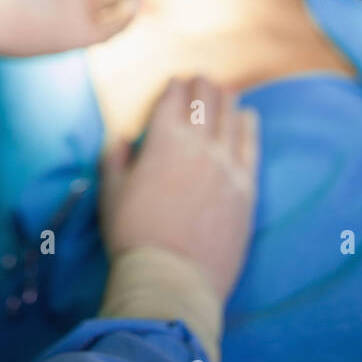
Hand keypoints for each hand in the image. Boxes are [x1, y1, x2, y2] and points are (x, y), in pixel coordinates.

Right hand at [100, 76, 258, 303]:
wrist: (172, 279)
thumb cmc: (134, 236)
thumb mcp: (111, 193)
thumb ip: (115, 158)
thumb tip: (122, 138)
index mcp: (163, 140)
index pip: (173, 97)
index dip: (174, 86)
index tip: (175, 83)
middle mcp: (198, 145)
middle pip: (205, 99)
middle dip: (201, 86)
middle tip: (200, 82)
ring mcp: (226, 165)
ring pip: (230, 116)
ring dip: (225, 99)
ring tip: (224, 92)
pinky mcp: (246, 188)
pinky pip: (251, 145)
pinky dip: (248, 125)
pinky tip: (247, 117)